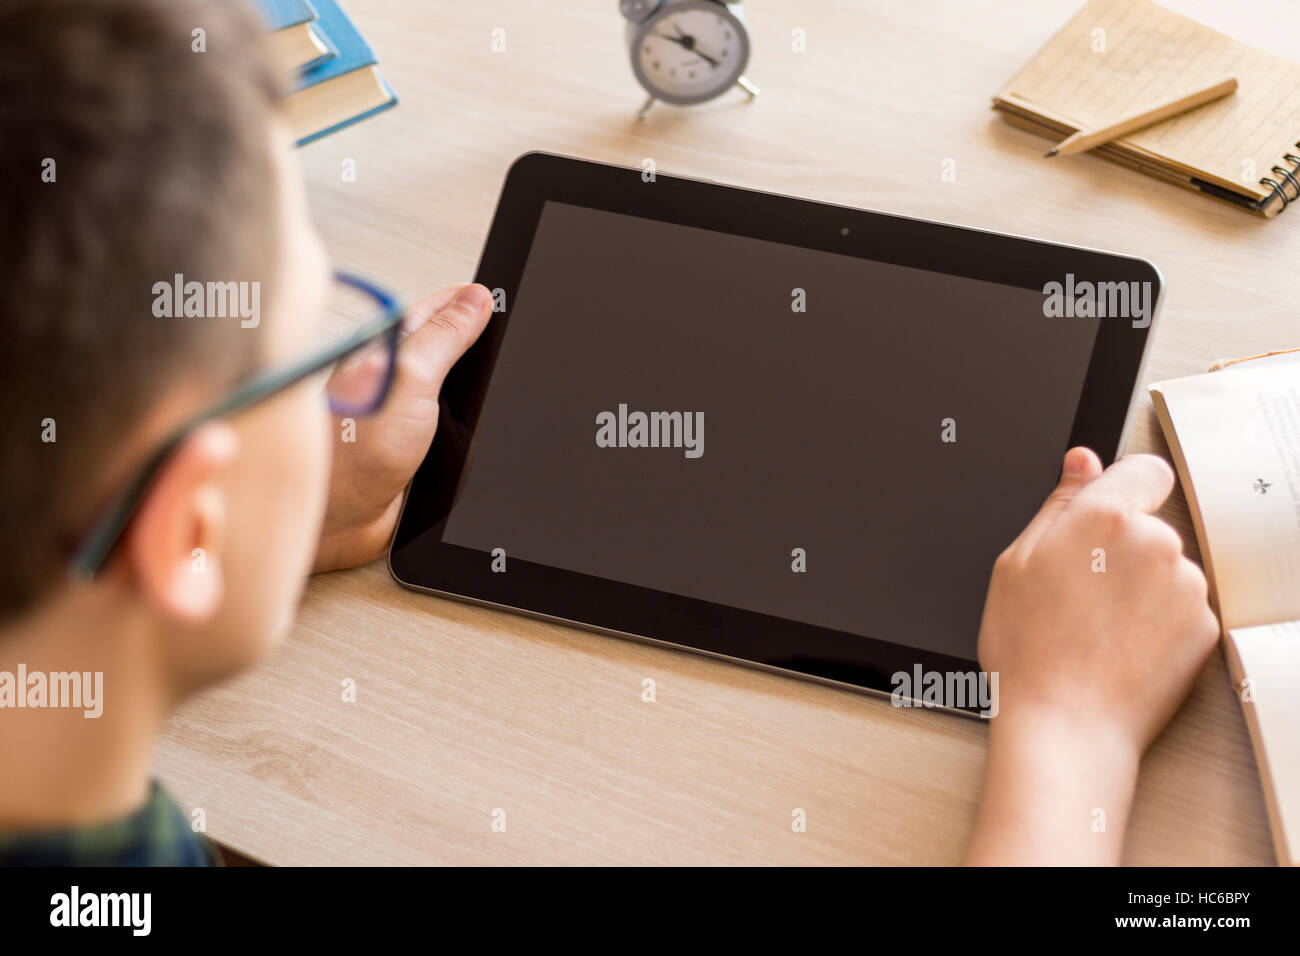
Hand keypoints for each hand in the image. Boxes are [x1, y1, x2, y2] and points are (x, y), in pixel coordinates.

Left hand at [313, 283, 492, 572]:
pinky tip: (483, 431)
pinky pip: (456, 431)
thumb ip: (444, 337)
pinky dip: (474, 431)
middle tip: (512, 334)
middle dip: (483, 345)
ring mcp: (409, 415)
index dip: (474, 300)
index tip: (507, 295)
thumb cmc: (351, 453)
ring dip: (479, 393)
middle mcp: (399, 378)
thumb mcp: (409, 379)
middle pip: (453, 347)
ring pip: (458, 391)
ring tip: (501, 376)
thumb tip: (477, 299)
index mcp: (391, 349)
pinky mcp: (417, 451)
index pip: (441, 308)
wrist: (339, 520)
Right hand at [965, 447, 1219, 864]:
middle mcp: (1155, 543)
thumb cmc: (1029, 651)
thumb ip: (1059, 504)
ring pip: (1167, 567)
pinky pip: (1182, 607)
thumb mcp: (1016, 564)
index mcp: (1105, 518)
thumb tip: (1081, 463)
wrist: (1065, 725)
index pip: (1144, 468)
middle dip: (1122, 547)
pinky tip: (1121, 646)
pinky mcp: (1204, 626)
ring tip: (1098, 626)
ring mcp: (1185, 586)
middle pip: (1150, 524)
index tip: (1106, 517)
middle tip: (1080, 590)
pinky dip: (1159, 621)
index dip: (1123, 489)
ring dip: (1142, 585)